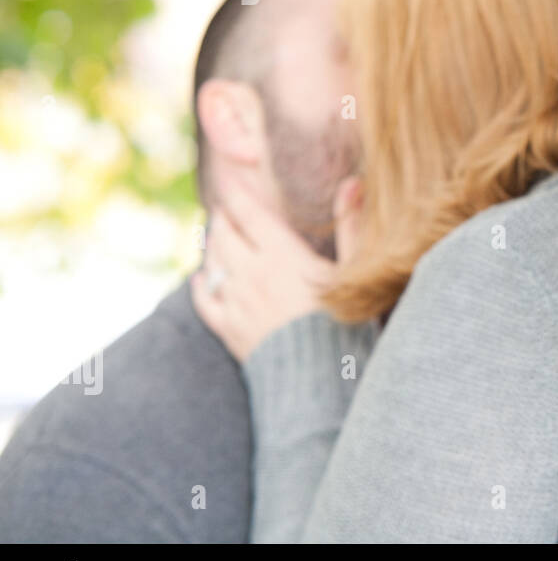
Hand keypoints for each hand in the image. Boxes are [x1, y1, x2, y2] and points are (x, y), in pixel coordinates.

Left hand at [192, 176, 362, 362]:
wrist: (321, 378)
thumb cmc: (347, 322)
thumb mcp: (354, 271)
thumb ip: (352, 225)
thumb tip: (353, 183)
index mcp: (283, 255)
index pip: (250, 213)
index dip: (238, 194)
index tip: (231, 182)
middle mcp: (252, 273)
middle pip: (224, 235)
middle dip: (224, 219)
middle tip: (227, 211)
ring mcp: (237, 302)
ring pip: (212, 264)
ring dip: (212, 247)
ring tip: (216, 237)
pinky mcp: (230, 330)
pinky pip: (205, 302)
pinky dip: (200, 287)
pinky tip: (200, 280)